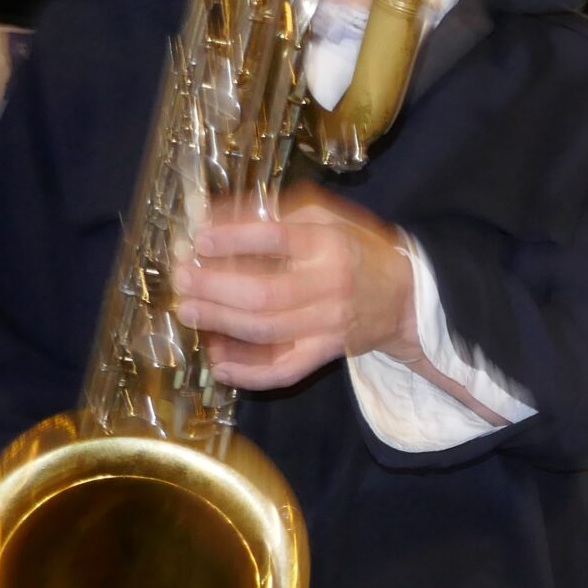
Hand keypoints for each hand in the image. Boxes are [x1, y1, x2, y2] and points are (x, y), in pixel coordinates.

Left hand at [174, 186, 418, 389]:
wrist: (406, 295)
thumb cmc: (357, 249)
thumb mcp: (324, 216)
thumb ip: (273, 213)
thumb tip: (213, 217)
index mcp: (329, 243)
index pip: (277, 239)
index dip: (233, 240)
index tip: (199, 239)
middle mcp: (330, 285)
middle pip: (264, 293)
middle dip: (214, 287)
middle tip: (182, 279)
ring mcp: (329, 324)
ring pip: (267, 331)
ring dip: (220, 323)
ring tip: (188, 310)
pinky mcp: (327, 352)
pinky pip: (286, 370)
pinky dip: (249, 374)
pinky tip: (219, 365)